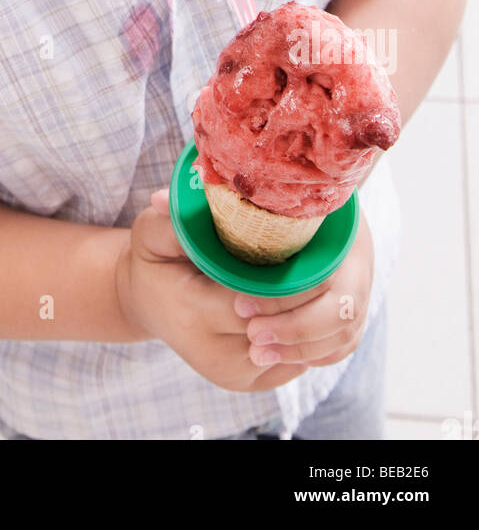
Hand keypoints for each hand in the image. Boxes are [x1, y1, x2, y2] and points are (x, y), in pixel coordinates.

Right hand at [115, 189, 312, 391]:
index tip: (313, 244)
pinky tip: (311, 302)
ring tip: (328, 276)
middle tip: (333, 257)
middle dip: (308, 291)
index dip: (289, 274)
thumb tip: (172, 197)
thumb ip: (170, 219)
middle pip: (281, 323)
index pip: (258, 298)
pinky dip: (305, 332)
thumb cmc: (154, 261)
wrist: (147, 305)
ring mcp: (235, 375)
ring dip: (312, 313)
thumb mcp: (151, 233)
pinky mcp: (251, 381)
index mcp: (193, 316)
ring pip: (294, 345)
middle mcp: (216, 356)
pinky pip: (294, 358)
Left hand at [232, 205, 374, 369]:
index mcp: (342, 227)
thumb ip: (235, 209)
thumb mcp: (259, 194)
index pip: (322, 277)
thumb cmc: (276, 196)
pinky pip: (343, 343)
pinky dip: (315, 353)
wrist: (314, 195)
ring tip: (258, 353)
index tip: (239, 306)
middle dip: (294, 330)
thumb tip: (189, 233)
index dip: (281, 299)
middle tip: (251, 337)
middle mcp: (359, 260)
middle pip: (340, 311)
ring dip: (301, 349)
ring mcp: (362, 287)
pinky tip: (282, 355)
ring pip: (344, 333)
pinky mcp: (356, 309)